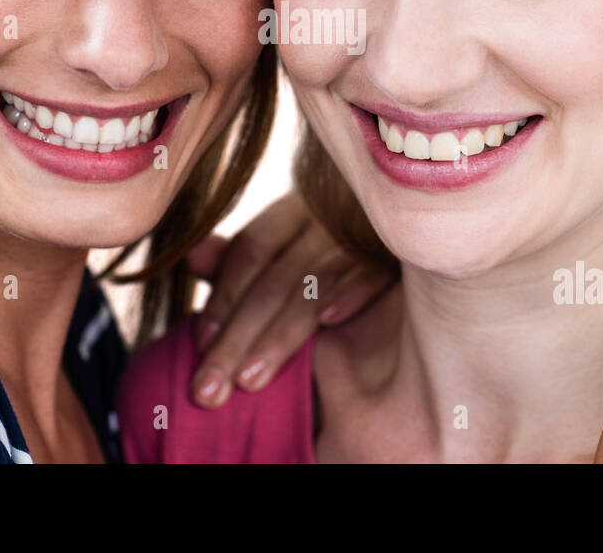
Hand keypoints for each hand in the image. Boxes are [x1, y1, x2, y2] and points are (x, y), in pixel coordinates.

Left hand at [185, 191, 393, 408]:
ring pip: (312, 285)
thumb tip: (191, 257)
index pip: (250, 251)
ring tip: (250, 379)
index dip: (223, 296)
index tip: (199, 344)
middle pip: (273, 279)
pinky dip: (351, 293)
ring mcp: (361, 235)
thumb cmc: (333, 250)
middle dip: (237, 337)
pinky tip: (329, 323)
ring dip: (280, 334)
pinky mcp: (397, 253)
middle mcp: (324, 218)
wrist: (410, 229)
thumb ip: (237, 262)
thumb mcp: (285, 249)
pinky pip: (372, 271)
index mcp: (292, 213)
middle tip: (210, 389)